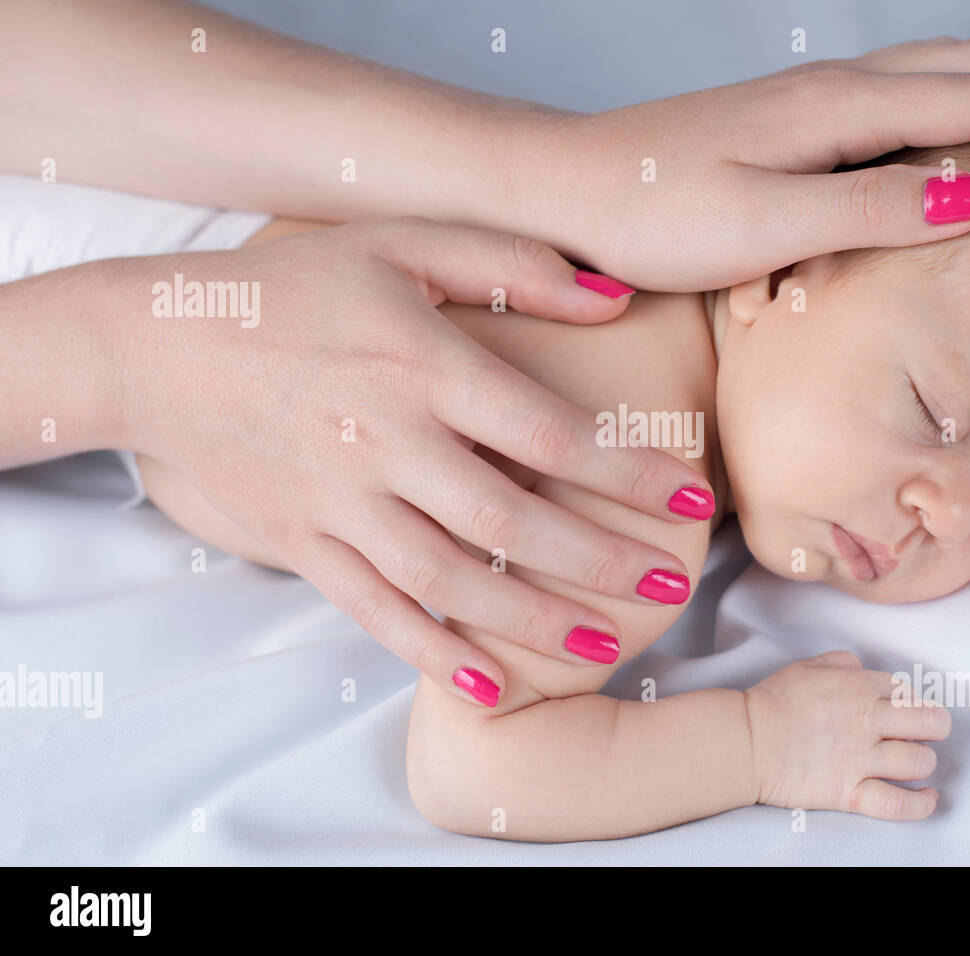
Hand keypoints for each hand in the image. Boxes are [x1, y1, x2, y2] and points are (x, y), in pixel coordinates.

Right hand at [112, 218, 714, 704]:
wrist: (157, 344)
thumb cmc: (292, 287)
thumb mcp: (400, 243)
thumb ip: (511, 262)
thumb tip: (615, 295)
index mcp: (420, 363)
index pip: (549, 432)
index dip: (630, 471)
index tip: (691, 500)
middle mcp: (383, 440)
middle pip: (510, 520)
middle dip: (597, 559)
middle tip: (668, 585)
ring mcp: (338, 502)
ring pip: (448, 580)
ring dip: (530, 620)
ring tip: (603, 644)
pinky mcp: (302, 545)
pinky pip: (374, 613)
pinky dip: (430, 656)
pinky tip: (486, 687)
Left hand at [525, 36, 969, 289]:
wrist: (570, 186)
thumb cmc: (650, 213)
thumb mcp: (763, 227)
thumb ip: (870, 214)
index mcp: (839, 109)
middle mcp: (834, 90)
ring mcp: (814, 101)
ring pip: (946, 77)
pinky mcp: (795, 125)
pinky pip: (908, 102)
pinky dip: (967, 117)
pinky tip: (968, 152)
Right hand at [744, 651, 951, 819]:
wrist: (746, 741)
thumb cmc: (772, 702)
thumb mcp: (806, 666)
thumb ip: (840, 662)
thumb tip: (859, 668)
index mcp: (859, 687)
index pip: (908, 691)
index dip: (912, 701)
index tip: (905, 711)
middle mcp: (867, 721)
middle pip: (929, 723)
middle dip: (935, 727)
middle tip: (925, 733)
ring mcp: (860, 759)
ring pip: (920, 761)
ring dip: (923, 762)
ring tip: (914, 763)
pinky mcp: (849, 792)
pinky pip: (897, 804)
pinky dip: (920, 804)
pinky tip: (927, 798)